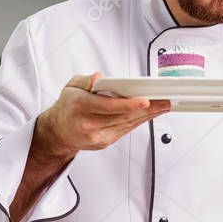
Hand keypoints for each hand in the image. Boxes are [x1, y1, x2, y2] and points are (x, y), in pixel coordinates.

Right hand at [34, 72, 170, 159]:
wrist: (58, 132)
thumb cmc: (68, 106)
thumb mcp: (71, 86)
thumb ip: (85, 80)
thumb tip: (99, 78)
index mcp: (80, 106)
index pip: (108, 106)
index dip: (129, 104)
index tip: (145, 100)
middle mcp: (88, 123)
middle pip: (123, 116)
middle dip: (147, 109)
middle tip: (164, 100)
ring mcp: (97, 136)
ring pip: (128, 124)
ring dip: (148, 115)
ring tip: (163, 106)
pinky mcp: (104, 143)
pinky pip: (126, 130)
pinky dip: (139, 121)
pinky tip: (150, 114)